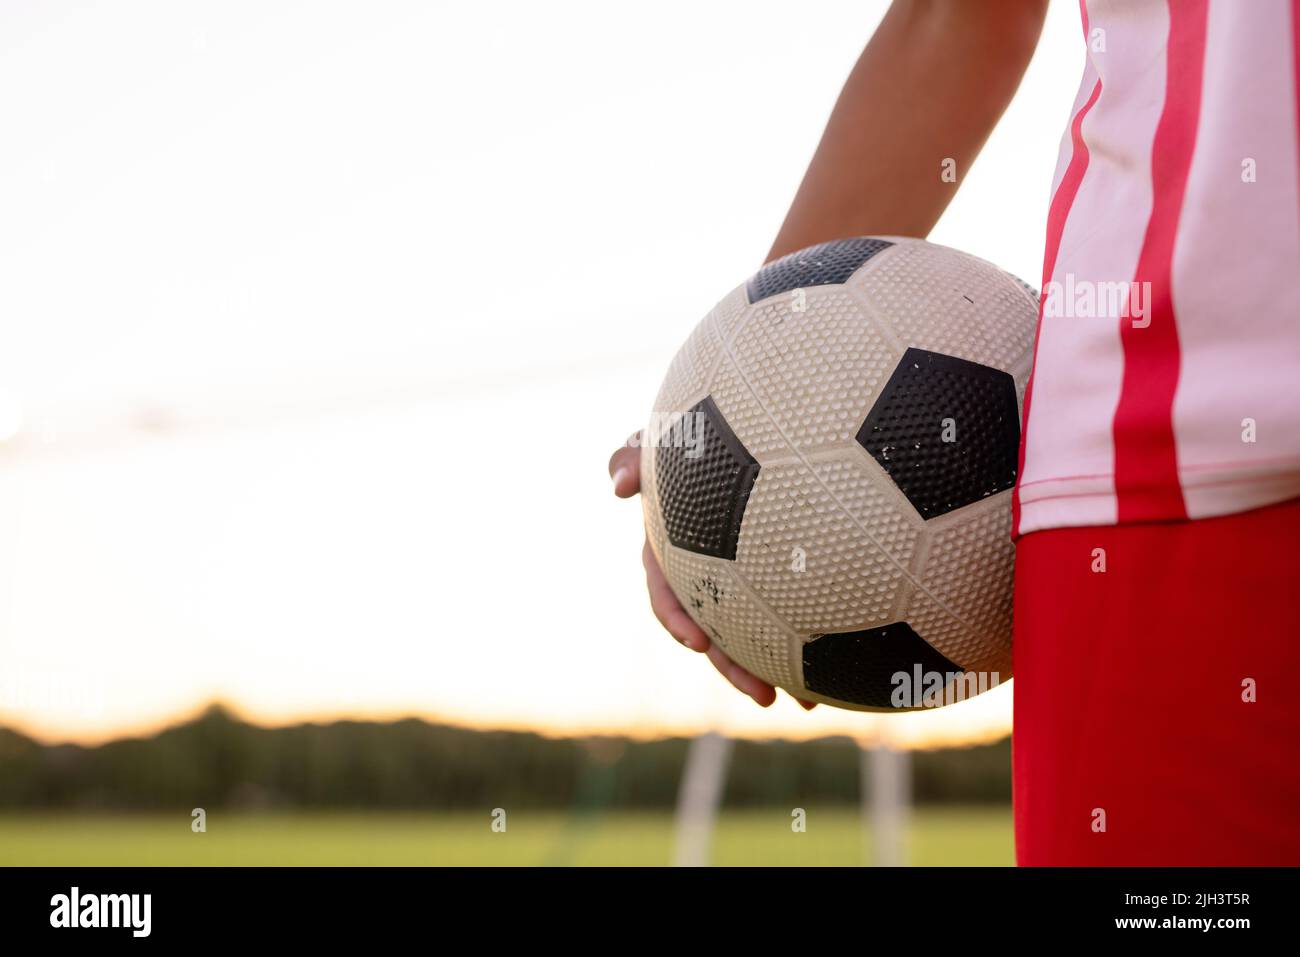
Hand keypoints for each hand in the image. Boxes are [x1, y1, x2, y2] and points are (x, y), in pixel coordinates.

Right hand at [609, 436, 814, 709]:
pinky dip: (809, 640)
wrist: (751, 426)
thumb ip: (635, 453)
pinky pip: (790, 614)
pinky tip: (846, 664)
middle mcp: (703, 570)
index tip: (696, 642)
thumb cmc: (699, 427)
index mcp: (672, 548)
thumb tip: (619, 484)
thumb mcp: (662, 435)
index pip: (666, 591)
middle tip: (764, 697)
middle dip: (734, 668)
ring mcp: (740, 576)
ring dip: (774, 671)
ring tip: (808, 704)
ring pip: (752, 634)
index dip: (677, 619)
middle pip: (714, 631)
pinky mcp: (777, 575)